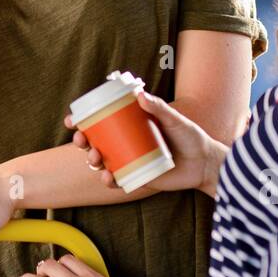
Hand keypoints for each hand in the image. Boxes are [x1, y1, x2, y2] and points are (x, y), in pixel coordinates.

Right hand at [66, 90, 219, 193]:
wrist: (204, 163)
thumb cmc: (190, 136)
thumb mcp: (175, 120)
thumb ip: (159, 108)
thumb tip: (140, 95)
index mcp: (130, 126)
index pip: (101, 122)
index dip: (82, 122)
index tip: (72, 120)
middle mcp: (126, 143)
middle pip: (95, 143)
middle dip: (82, 143)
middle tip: (82, 142)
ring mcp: (130, 161)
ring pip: (102, 163)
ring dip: (92, 162)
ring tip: (96, 160)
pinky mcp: (137, 178)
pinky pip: (117, 181)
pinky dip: (109, 181)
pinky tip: (108, 179)